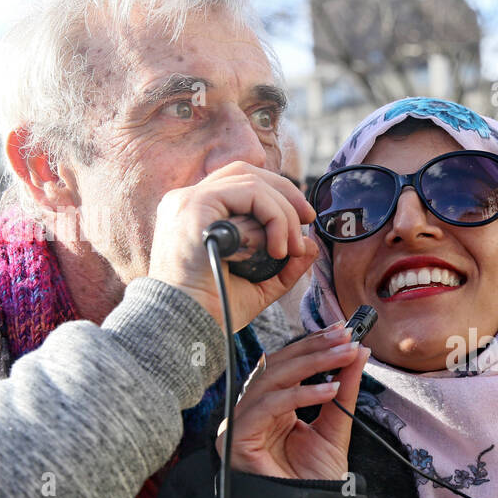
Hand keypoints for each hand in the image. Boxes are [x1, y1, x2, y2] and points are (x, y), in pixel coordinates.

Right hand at [147, 161, 318, 329]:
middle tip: (307, 219)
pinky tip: (276, 249)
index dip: (275, 194)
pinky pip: (249, 194)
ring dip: (282, 213)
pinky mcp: (195, 206)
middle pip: (245, 173)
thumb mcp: (259, 285)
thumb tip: (311, 246)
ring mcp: (188, 201)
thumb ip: (285, 265)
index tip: (302, 220)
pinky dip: (273, 217)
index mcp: (196, 216)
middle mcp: (187, 201)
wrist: (188, 325)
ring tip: (288, 249)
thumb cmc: (215, 311)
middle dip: (285, 193)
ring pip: (251, 183)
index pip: (239, 185)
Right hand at [216, 324, 369, 479]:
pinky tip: (330, 389)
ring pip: (271, 379)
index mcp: (271, 407)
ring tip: (345, 356)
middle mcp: (251, 412)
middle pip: (277, 365)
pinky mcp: (235, 439)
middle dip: (314, 348)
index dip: (314, 345)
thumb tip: (357, 352)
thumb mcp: (335, 428)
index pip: (287, 364)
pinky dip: (300, 394)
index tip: (343, 330)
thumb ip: (343, 391)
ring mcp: (239, 424)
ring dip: (312, 364)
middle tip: (346, 337)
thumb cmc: (313, 481)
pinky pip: (267, 406)